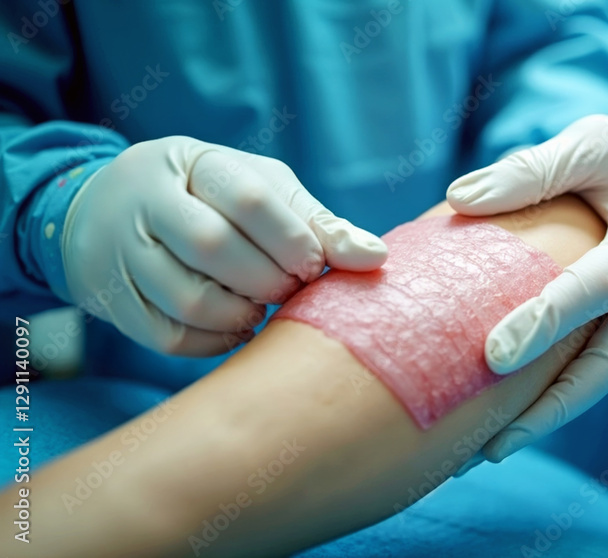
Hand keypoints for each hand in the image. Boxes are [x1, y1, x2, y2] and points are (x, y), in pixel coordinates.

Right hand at [62, 136, 386, 355]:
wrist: (110, 210)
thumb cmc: (212, 199)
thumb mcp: (261, 191)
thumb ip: (317, 224)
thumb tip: (375, 258)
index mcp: (194, 162)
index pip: (249, 199)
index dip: (293, 241)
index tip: (314, 265)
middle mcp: (148, 200)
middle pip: (214, 247)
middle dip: (268, 280)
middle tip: (290, 290)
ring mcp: (121, 249)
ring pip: (187, 297)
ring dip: (240, 315)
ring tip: (261, 309)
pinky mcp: (110, 296)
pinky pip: (165, 335)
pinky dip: (212, 342)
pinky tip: (235, 329)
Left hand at [446, 116, 607, 460]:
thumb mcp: (602, 147)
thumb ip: (535, 170)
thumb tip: (457, 198)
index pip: (596, 285)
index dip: (547, 319)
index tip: (495, 354)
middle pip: (603, 360)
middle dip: (550, 402)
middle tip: (490, 436)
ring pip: (598, 387)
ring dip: (547, 423)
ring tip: (484, 455)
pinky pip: (594, 381)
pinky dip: (554, 407)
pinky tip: (503, 429)